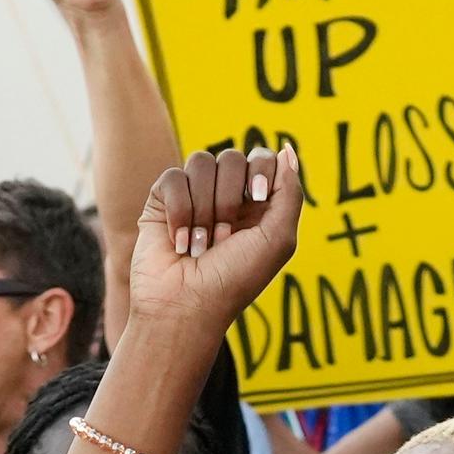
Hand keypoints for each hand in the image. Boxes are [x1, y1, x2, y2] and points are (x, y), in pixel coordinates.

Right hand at [129, 142, 308, 339]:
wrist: (186, 305)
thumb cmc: (235, 279)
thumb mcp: (279, 239)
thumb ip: (290, 192)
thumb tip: (286, 149)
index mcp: (256, 204)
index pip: (261, 158)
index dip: (259, 171)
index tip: (257, 198)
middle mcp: (225, 196)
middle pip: (232, 158)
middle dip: (230, 200)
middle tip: (224, 238)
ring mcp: (193, 195)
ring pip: (201, 162)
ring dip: (204, 209)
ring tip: (200, 244)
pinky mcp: (163, 200)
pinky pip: (174, 177)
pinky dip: (180, 211)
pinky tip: (179, 241)